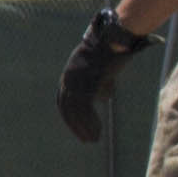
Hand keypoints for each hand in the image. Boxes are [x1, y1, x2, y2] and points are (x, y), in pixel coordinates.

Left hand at [55, 7, 150, 144]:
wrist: (114, 37)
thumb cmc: (111, 51)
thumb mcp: (101, 69)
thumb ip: (99, 84)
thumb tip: (102, 98)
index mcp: (68, 75)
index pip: (62, 101)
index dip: (69, 117)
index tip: (77, 128)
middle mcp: (68, 79)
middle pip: (66, 109)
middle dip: (75, 126)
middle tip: (85, 139)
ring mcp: (77, 81)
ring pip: (76, 112)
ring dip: (84, 128)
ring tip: (93, 139)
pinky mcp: (88, 83)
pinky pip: (86, 109)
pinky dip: (90, 123)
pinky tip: (98, 132)